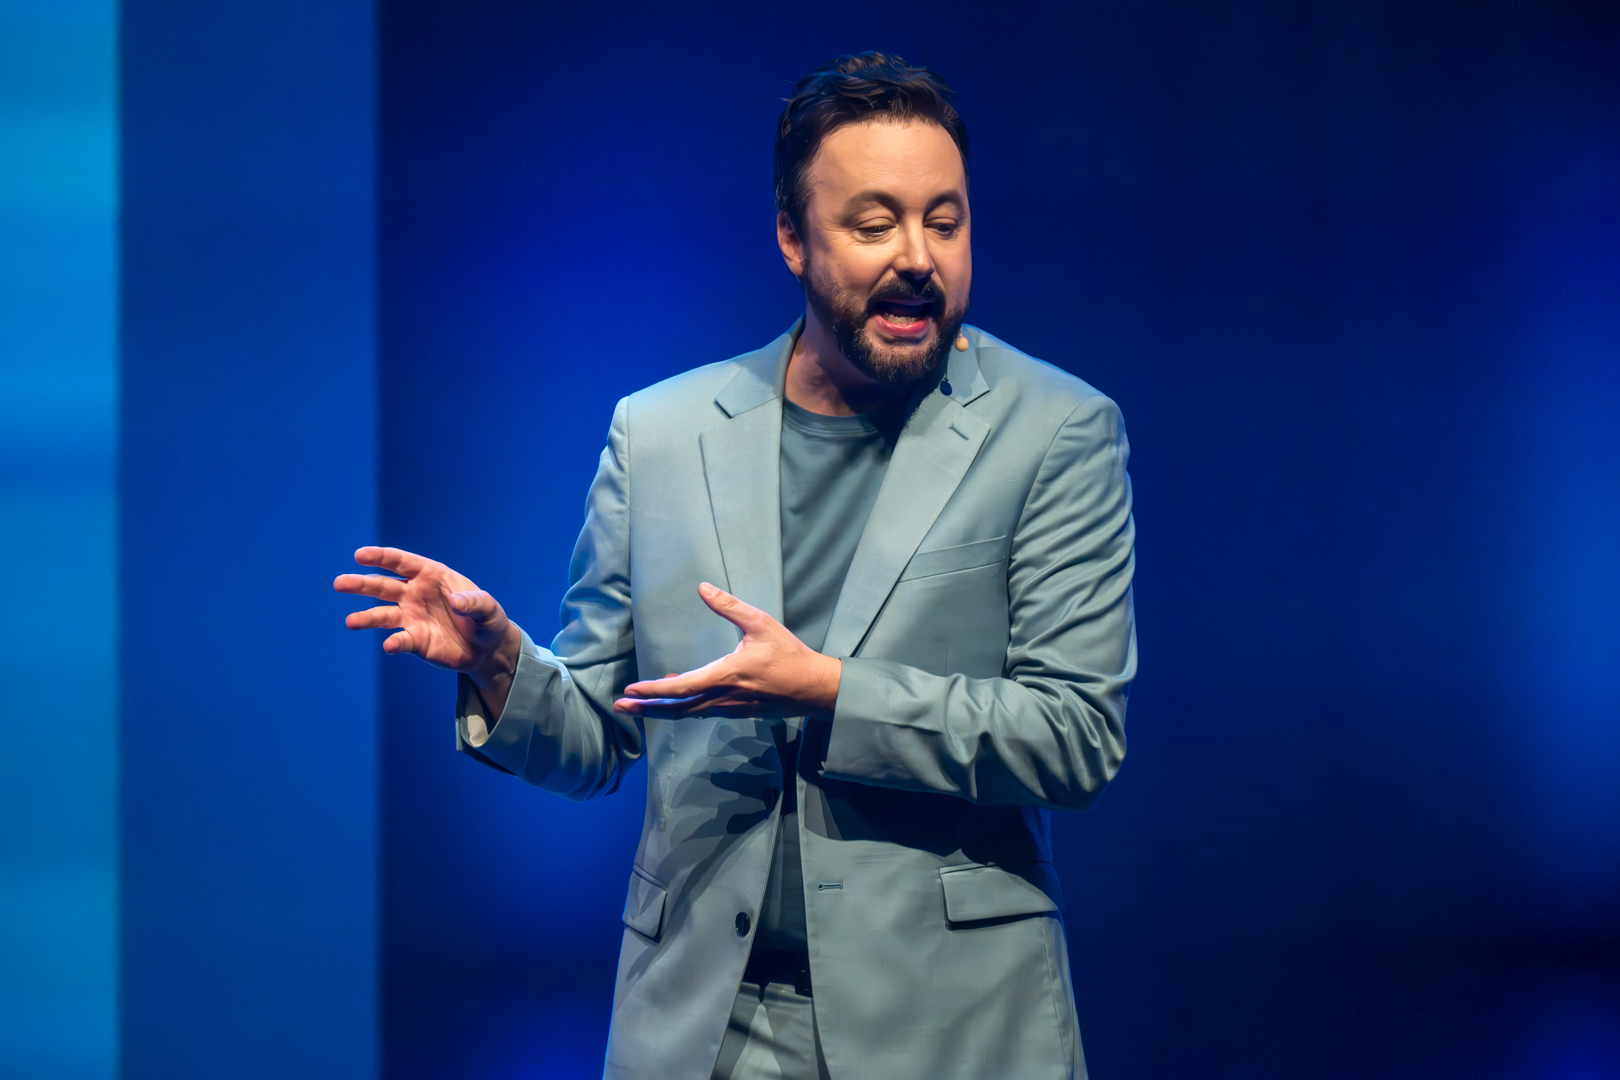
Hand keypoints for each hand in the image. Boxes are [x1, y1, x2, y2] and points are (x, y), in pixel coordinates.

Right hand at [334, 546, 521, 716]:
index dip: (380, 557)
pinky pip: (400, 640)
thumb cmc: (486, 619)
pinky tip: (391, 645)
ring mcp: (410, 617)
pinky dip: (394, 643)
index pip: (401, 562)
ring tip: (351, 622)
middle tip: (340, 583)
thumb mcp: (488, 607)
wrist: (487, 649)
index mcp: (430, 575)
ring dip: (365, 618)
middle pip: (382, 586)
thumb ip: (474, 601)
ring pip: (381, 614)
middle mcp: (414, 594)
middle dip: (361, 583)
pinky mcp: (414, 640)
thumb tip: (456, 601)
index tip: (360, 555)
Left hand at [613, 582, 839, 718]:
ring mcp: (729, 708)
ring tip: (637, 706)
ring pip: (688, 714)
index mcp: (726, 675)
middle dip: (646, 709)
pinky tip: (673, 697)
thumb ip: (730, 606)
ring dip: (661, 710)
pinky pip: (701, 712)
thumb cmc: (788, 655)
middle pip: (677, 709)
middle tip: (620, 707)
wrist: (813, 688)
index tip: (632, 690)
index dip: (654, 690)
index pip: (682, 688)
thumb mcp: (761, 623)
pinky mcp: (736, 711)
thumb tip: (704, 588)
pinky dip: (681, 707)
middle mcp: (723, 697)